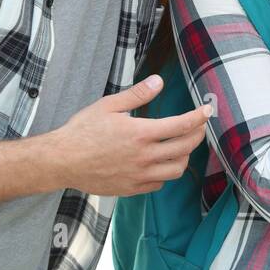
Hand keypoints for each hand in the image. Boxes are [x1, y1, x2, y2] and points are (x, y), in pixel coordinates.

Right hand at [52, 74, 211, 196]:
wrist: (62, 161)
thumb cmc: (82, 131)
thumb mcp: (108, 105)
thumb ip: (137, 95)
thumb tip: (159, 81)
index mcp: (140, 133)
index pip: (181, 125)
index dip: (199, 117)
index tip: (207, 111)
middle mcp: (144, 156)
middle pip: (185, 148)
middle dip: (197, 135)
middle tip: (199, 127)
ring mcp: (139, 175)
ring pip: (177, 170)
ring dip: (185, 156)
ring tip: (182, 145)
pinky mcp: (132, 188)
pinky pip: (160, 183)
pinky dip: (166, 172)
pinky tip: (161, 162)